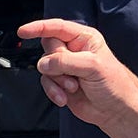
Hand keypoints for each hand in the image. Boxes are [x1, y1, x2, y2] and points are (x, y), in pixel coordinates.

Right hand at [18, 19, 137, 126]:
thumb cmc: (113, 84)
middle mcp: (73, 50)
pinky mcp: (60, 82)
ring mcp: (66, 67)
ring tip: (73, 87)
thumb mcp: (92, 66)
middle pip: (48, 47)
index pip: (57, 27)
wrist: (114, 110)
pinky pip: (45, 82)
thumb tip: (44, 63)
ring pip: (44, 66)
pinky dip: (53, 91)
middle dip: (57, 63)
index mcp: (84, 38)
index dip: (38, 27)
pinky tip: (65, 97)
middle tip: (71, 73)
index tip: (23, 31)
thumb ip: (65, 61)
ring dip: (57, 80)